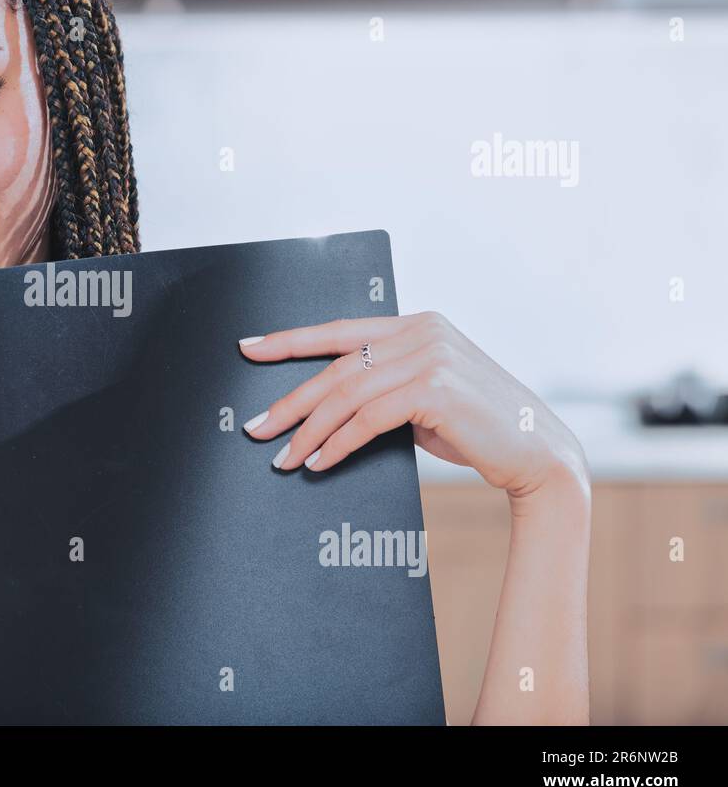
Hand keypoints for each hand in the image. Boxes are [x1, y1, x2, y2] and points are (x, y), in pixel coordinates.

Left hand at [238, 312, 588, 498]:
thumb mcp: (425, 398)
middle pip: (337, 367)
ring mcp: (431, 355)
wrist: (538, 456)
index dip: (290, 340)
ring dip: (309, 430)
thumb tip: (327, 409)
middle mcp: (423, 331)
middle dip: (291, 400)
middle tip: (256, 427)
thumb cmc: (478, 431)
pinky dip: (338, 443)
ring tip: (284, 457)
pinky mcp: (435, 388)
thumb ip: (385, 388)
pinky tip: (319, 462)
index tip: (248, 348)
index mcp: (418, 324)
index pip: (340, 330)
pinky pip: (368, 418)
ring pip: (347, 393)